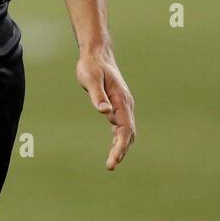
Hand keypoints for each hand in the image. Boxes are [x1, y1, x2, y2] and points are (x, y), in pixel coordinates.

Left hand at [76, 46, 135, 170]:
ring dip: (121, 146)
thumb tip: (104, 112)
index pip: (125, 128)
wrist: (97, 54)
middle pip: (128, 133)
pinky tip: (114, 147)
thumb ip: (97, 96)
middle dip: (121, 150)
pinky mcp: (118, 105)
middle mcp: (126, 104)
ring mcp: (123, 105)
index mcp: (121, 100)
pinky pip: (122, 126)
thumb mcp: (91, 79)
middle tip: (110, 165)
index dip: (120, 145)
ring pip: (127, 131)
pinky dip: (119, 138)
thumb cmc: (92, 66)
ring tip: (112, 162)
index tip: (113, 159)